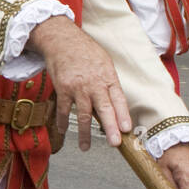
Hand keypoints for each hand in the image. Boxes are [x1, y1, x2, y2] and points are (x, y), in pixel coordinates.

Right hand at [26, 16, 131, 149]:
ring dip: (85, 133)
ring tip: (85, 147)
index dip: (123, 115)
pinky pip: (63, 109)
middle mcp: (94, 84)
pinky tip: (64, 130)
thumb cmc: (85, 52)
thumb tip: (114, 104)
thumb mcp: (105, 63)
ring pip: (83, 114)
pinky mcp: (62, 89)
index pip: (118, 100)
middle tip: (114, 143)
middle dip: (110, 128)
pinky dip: (62, 121)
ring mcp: (77, 88)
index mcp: (108, 78)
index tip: (126, 129)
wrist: (62, 41)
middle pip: (104, 109)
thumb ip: (109, 84)